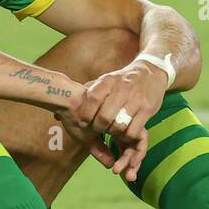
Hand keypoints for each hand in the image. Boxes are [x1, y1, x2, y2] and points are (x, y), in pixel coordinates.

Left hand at [70, 59, 169, 181]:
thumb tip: (57, 113)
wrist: (151, 72)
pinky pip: (133, 130)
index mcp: (108, 81)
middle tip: (97, 130)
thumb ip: (86, 95)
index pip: (92, 99)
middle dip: (98, 127)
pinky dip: (126, 136)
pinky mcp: (148, 109)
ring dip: (112, 133)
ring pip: (119, 125)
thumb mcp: (105, 81)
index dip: (85, 114)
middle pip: (104, 117)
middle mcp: (122, 89)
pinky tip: (124, 133)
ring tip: (111, 131)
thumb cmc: (122, 81)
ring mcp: (136, 99)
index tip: (82, 122)